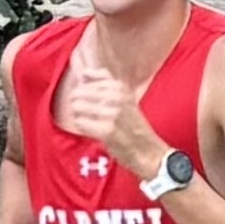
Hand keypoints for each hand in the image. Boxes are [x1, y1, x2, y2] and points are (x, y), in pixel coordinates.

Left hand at [65, 31, 161, 177]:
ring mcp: (111, 113)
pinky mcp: (106, 130)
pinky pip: (80, 122)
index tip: (96, 104)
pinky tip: (95, 132)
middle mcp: (116, 96)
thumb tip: (83, 72)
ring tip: (94, 124)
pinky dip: (83, 128)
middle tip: (92, 116)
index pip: (86, 79)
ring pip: (76, 107)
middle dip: (79, 105)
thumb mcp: (124, 96)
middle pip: (78, 92)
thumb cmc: (132, 125)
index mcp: (120, 86)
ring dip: (81, 117)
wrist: (148, 151)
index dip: (85, 93)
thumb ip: (103, 81)